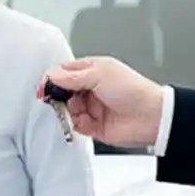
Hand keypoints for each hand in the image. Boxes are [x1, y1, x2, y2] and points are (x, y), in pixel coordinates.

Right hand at [38, 56, 163, 146]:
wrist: (150, 117)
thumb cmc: (132, 90)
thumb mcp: (98, 75)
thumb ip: (71, 76)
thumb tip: (50, 77)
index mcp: (92, 70)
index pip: (64, 71)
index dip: (52, 78)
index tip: (44, 87)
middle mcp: (91, 88)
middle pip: (62, 90)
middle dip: (58, 95)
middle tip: (56, 98)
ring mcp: (92, 107)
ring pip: (68, 108)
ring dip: (69, 110)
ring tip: (78, 110)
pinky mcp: (95, 126)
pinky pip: (77, 125)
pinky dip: (78, 123)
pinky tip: (86, 121)